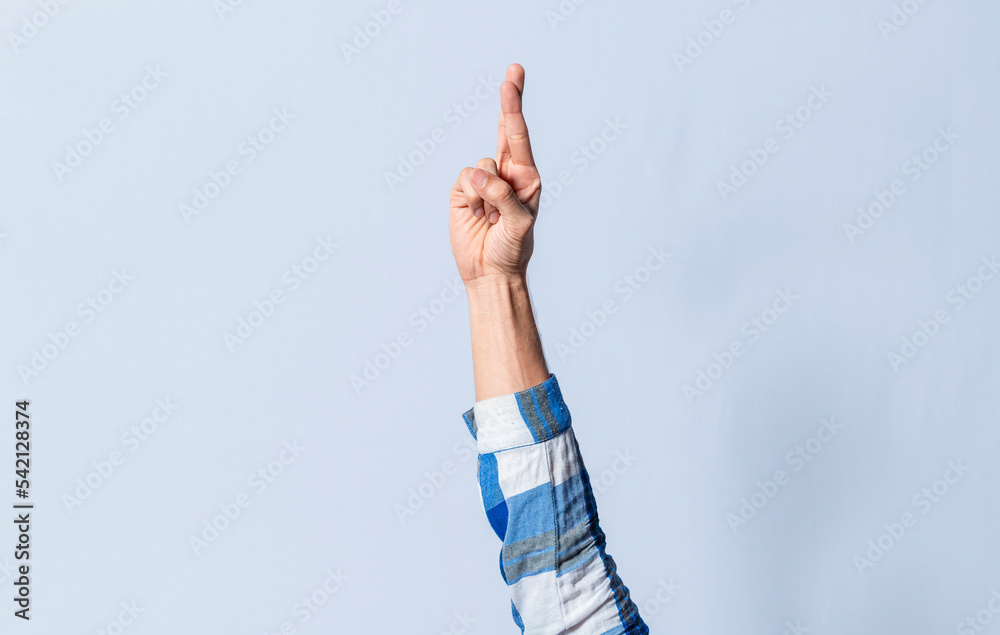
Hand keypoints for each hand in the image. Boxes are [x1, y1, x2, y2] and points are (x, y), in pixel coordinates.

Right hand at [449, 64, 541, 284]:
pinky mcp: (462, 191)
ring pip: (480, 165)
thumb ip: (503, 196)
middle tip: (514, 70)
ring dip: (484, 192)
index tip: (512, 79)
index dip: (514, 106)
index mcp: (527, 178)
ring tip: (490, 217)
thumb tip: (481, 174)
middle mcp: (507, 174)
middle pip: (505, 131)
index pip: (519, 136)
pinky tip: (475, 215)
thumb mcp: (518, 224)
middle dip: (509, 102)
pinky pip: (464, 179)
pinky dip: (469, 197)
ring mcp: (483, 182)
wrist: (489, 272)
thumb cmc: (512, 249)